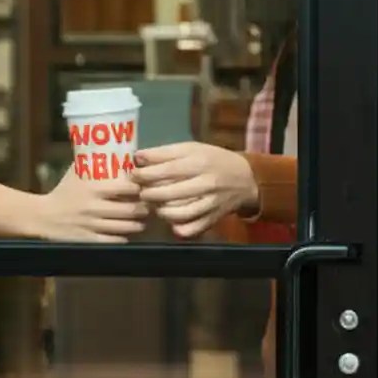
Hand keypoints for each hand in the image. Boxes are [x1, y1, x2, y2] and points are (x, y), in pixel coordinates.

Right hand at [39, 167, 148, 242]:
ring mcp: (92, 225)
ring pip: (125, 226)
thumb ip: (92, 161)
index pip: (127, 188)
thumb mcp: (76, 173)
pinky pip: (114, 241)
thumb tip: (110, 144)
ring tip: (141, 220)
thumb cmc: (63, 192)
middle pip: (130, 210)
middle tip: (147, 206)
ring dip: (137, 224)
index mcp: (93, 188)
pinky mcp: (89, 241)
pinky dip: (124, 237)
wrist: (43, 217)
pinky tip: (127, 233)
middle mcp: (94, 207)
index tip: (143, 187)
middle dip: (143, 208)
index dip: (139, 188)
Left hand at [131, 142, 258, 238]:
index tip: (133, 175)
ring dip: (160, 211)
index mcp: (199, 162)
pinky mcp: (212, 219)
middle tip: (141, 191)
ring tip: (155, 205)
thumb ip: (163, 153)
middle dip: (148, 194)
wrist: (245, 178)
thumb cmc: (212, 159)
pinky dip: (176, 227)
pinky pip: (191, 229)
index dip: (144, 174)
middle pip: (169, 193)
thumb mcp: (191, 148)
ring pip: (179, 214)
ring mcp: (210, 204)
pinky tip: (170, 218)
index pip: (166, 170)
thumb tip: (137, 157)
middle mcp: (206, 183)